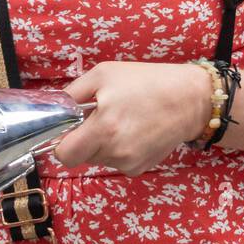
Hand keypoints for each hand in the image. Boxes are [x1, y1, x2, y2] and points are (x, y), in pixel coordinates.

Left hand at [54, 61, 213, 175]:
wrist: (190, 99)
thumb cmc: (146, 81)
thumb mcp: (104, 74)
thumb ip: (73, 93)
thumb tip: (54, 108)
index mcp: (103, 129)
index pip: (64, 155)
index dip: (62, 142)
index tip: (71, 128)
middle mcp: (115, 152)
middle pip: (81, 156)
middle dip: (85, 139)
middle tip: (101, 115)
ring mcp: (129, 163)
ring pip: (99, 159)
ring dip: (102, 144)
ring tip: (122, 119)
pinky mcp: (140, 168)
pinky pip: (116, 162)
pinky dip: (118, 149)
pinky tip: (134, 131)